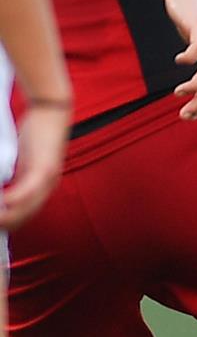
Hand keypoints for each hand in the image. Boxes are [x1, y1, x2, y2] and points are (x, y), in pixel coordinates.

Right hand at [0, 101, 68, 229]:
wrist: (50, 112)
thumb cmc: (33, 134)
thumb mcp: (21, 160)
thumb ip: (13, 175)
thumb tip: (1, 190)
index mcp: (42, 188)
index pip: (24, 216)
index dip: (7, 224)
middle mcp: (47, 188)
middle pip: (24, 217)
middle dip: (3, 224)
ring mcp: (47, 179)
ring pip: (26, 208)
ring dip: (5, 216)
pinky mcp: (44, 168)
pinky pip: (28, 190)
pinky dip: (14, 199)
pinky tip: (1, 203)